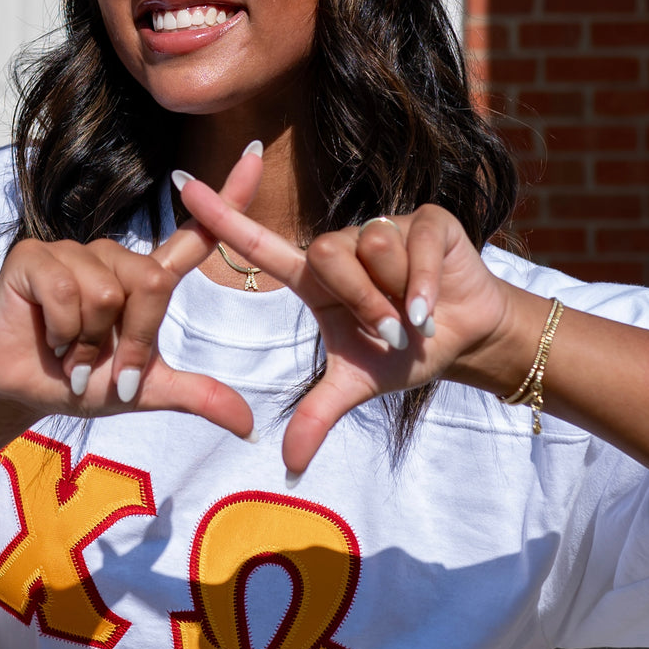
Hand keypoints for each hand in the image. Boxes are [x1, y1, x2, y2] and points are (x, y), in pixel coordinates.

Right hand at [0, 146, 263, 438]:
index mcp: (147, 278)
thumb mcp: (145, 390)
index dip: (228, 194)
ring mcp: (74, 250)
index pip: (197, 233)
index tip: (256, 152)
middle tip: (100, 366)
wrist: (20, 391)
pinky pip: (66, 290)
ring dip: (88, 342)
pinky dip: (61, 329)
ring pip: (107, 293)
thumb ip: (198, 396)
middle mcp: (115, 256)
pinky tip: (47, 335)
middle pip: (150, 283)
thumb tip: (249, 425)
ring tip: (69, 349)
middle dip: (129, 340)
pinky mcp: (35, 253)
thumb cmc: (82, 381)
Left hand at [175, 180, 515, 473]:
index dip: (220, 216)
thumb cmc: (406, 350)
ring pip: (373, 246)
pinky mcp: (425, 221)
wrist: (468, 338)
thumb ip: (319, 414)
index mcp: (315, 278)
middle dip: (362, 302)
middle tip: (388, 331)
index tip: (180, 184)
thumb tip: (288, 464)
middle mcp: (343, 245)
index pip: (258, 244)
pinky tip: (433, 308)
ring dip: (397, 295)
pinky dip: (424, 286)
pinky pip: (414, 246)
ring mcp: (384, 227)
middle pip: (327, 253)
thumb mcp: (358, 383)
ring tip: (414, 314)